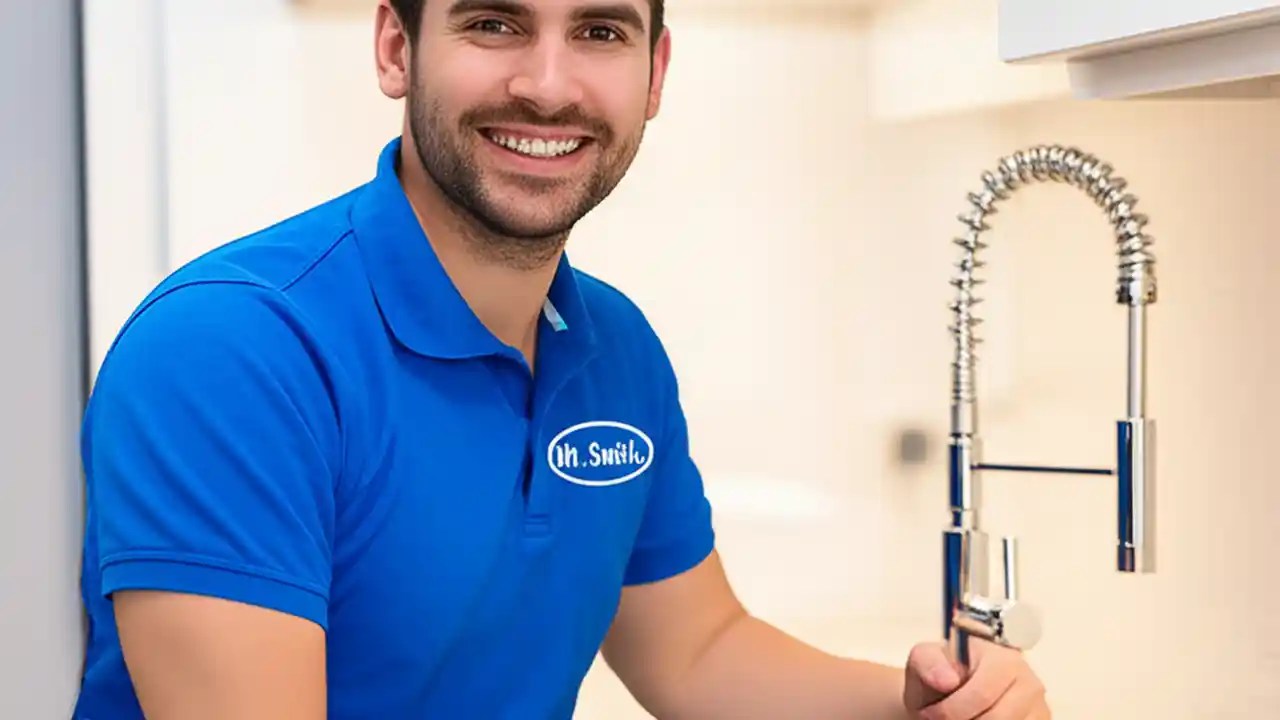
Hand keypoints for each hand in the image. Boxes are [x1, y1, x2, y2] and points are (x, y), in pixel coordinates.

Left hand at [902, 639, 1049, 718]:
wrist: (948, 688)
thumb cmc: (940, 674)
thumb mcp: (924, 661)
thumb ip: (929, 664)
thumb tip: (948, 679)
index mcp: (1002, 656)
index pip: (982, 693)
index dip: (951, 711)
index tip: (928, 714)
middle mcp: (1028, 680)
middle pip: (997, 719)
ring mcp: (1038, 706)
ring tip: (957, 719)